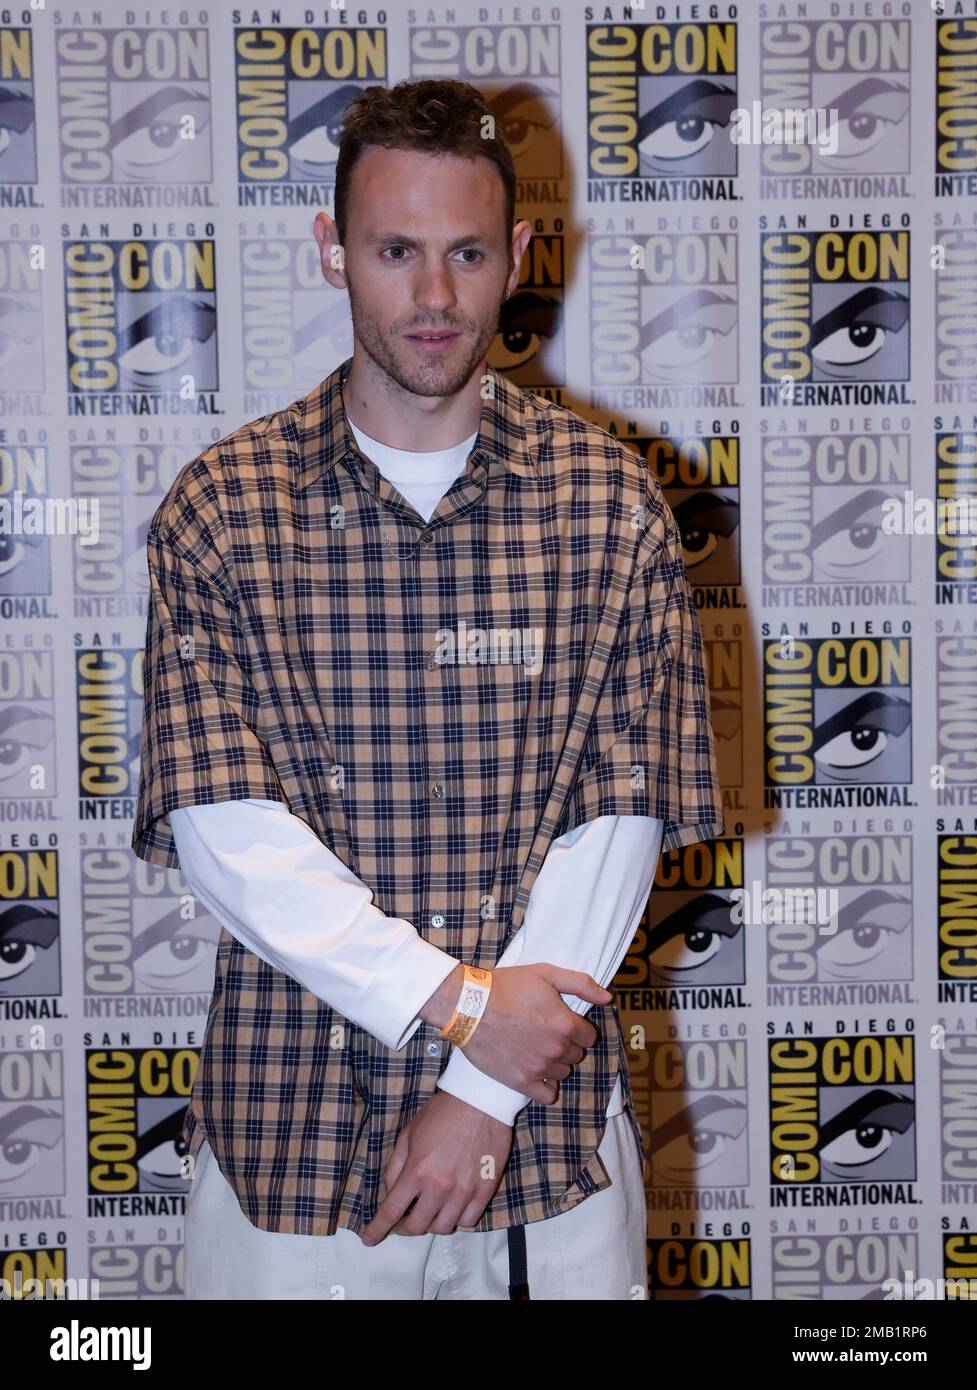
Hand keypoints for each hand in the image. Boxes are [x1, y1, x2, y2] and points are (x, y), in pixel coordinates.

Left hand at [360, 1092, 511, 1243]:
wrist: (481, 1099)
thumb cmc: (442, 1113)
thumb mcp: (409, 1133)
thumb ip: (395, 1166)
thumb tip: (389, 1192)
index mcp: (417, 1171)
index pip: (391, 1211)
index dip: (377, 1229)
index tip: (369, 1239)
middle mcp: (440, 1186)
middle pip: (417, 1227)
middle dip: (404, 1227)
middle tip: (404, 1219)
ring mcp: (464, 1191)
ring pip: (443, 1228)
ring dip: (432, 1223)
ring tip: (431, 1209)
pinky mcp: (485, 1190)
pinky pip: (468, 1221)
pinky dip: (457, 1218)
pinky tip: (453, 1205)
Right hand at [460, 963, 610, 1103]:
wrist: (469, 1006)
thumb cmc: (507, 987)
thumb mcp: (546, 974)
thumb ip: (581, 984)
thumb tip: (607, 998)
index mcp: (566, 1024)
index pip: (589, 1036)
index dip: (577, 1027)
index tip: (561, 1021)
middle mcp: (557, 1049)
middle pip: (576, 1055)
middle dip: (566, 1044)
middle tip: (544, 1032)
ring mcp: (539, 1068)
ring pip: (562, 1073)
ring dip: (554, 1063)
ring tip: (535, 1047)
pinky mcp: (521, 1082)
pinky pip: (547, 1095)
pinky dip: (545, 1087)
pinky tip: (535, 1072)